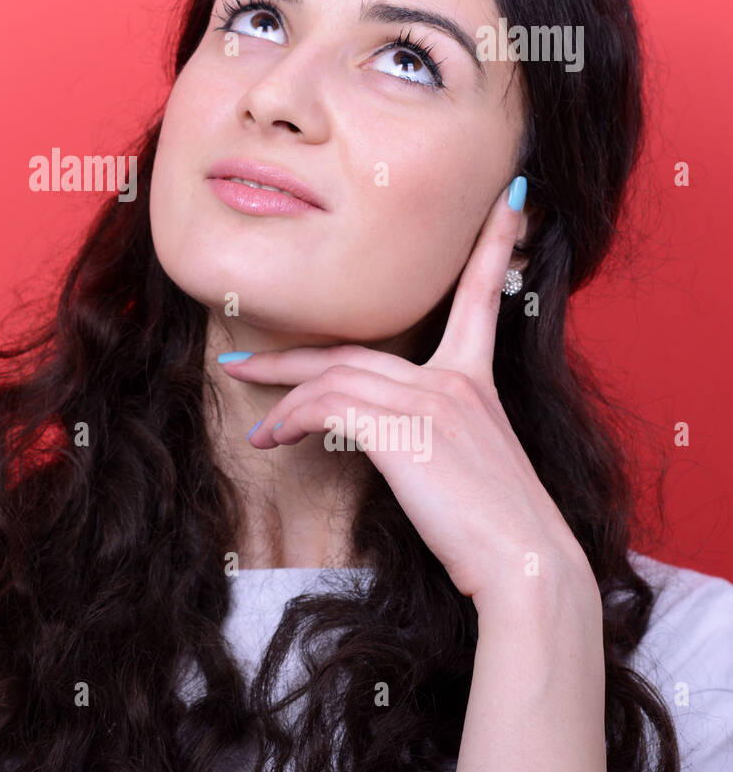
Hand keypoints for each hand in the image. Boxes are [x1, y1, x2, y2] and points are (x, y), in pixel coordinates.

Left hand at [221, 176, 590, 608]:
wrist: (528, 569)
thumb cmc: (499, 534)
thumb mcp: (471, 470)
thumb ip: (435, 436)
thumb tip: (385, 438)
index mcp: (478, 382)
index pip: (481, 297)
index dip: (491, 247)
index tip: (509, 201)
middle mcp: (456, 381)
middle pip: (354, 350)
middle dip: (292, 356)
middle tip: (242, 361)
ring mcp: (432, 401)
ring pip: (332, 378)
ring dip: (284, 399)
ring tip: (255, 425)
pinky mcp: (405, 428)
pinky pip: (327, 407)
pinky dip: (291, 419)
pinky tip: (273, 439)